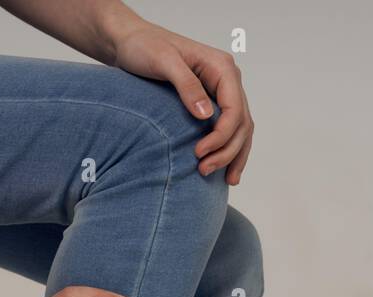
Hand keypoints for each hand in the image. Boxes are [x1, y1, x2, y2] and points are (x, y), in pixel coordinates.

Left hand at [107, 19, 253, 184]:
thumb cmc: (145, 47)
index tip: (199, 153)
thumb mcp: (163, 61)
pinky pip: (228, 129)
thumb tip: (206, 115)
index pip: (235, 109)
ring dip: (232, 155)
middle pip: (242, 123)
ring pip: (241, 130)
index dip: (222, 136)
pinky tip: (224, 170)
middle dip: (227, 151)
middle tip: (203, 170)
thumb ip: (186, 85)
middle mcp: (227, 79)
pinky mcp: (211, 102)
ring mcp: (221, 91)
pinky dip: (228, 150)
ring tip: (221, 179)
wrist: (130, 42)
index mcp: (221, 67)